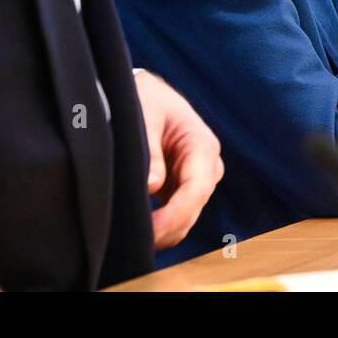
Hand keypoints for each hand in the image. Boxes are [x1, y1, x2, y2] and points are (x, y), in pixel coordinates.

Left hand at [134, 70, 223, 248]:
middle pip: (192, 211)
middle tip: (131, 242)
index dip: (174, 215)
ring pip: (186, 220)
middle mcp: (207, 167)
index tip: (150, 231)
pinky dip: (161, 228)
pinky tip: (138, 230)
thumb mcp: (145, 116)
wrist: (152, 95)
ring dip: (163, 232)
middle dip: (166, 230)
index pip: (196, 190)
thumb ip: (150, 150)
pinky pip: (177, 218)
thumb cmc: (149, 100)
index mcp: (203, 146)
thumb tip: (152, 186)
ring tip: (130, 236)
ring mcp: (198, 181)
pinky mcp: (184, 191)